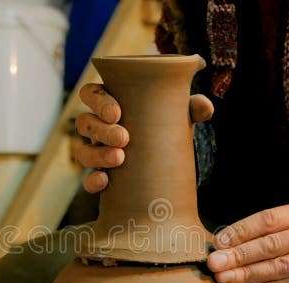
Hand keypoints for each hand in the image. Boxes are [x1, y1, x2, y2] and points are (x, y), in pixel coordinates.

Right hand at [75, 83, 213, 192]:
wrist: (169, 166)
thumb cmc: (167, 129)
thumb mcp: (179, 116)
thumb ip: (192, 107)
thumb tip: (205, 107)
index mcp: (111, 104)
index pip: (91, 94)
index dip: (97, 101)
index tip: (117, 112)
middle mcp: (99, 128)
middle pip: (85, 123)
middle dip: (101, 130)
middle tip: (124, 138)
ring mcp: (97, 153)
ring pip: (82, 151)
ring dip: (97, 154)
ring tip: (119, 158)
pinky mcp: (102, 178)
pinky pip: (88, 181)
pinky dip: (92, 181)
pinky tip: (104, 182)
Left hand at [207, 199, 288, 282]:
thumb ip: (288, 225)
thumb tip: (239, 239)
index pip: (269, 218)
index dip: (241, 230)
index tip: (219, 241)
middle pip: (271, 243)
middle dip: (238, 255)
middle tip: (213, 264)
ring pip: (281, 266)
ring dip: (248, 274)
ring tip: (224, 279)